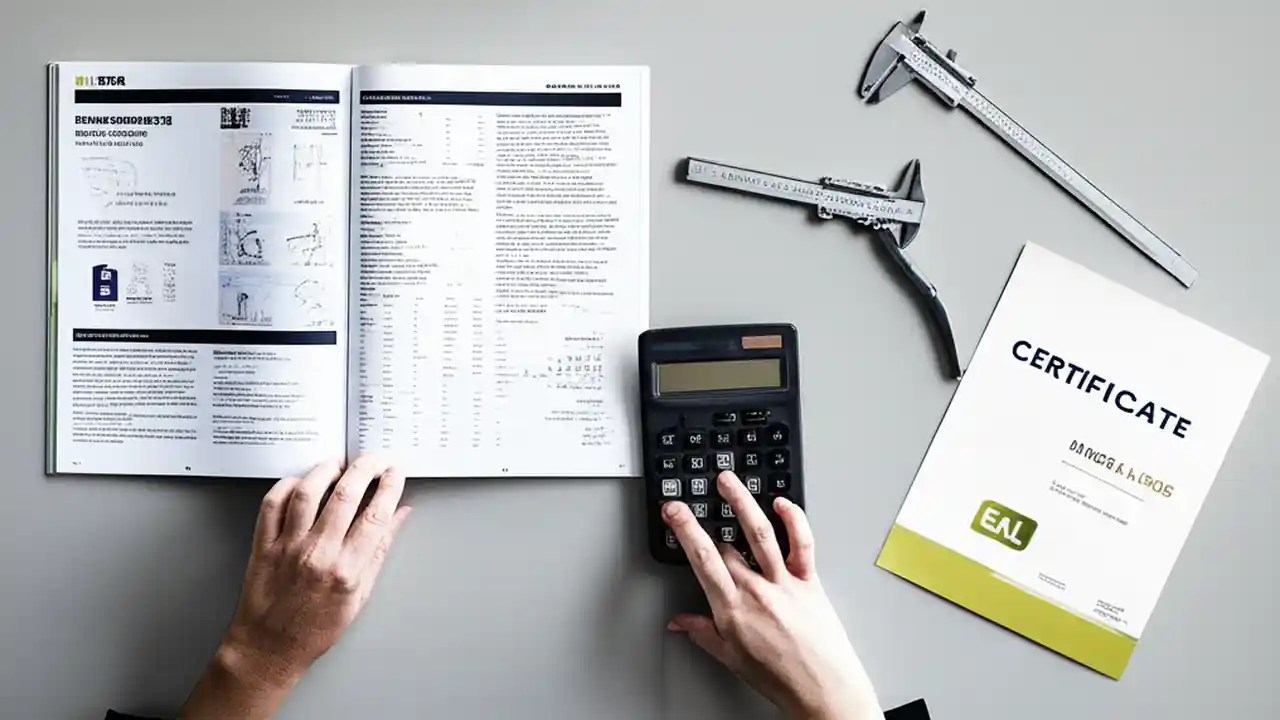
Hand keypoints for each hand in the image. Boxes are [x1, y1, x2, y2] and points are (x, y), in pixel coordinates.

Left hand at [182, 456, 410, 719]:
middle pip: (346, 494)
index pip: (376, 514)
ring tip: (338, 465)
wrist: (269, 648)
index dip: (390, 485)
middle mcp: (318, 554)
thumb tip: (399, 516)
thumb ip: (379, 551)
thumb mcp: (360, 595)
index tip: (395, 471)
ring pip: (308, 492)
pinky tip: (300, 482)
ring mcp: (288, 547)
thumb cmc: (316, 628)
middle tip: (373, 457)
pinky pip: (273, 504)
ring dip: (326, 470)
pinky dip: (287, 486)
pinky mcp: (263, 545)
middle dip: (365, 467)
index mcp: (347, 569)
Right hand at [664, 471, 880, 719]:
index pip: (702, 559)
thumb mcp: (731, 658)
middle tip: (693, 501)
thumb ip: (703, 633)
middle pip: (726, 546)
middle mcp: (757, 591)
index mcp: (733, 609)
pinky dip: (793, 519)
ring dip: (741, 502)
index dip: (685, 529)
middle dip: (706, 521)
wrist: (823, 690)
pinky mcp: (810, 581)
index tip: (674, 510)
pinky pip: (802, 543)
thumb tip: (678, 622)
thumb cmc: (780, 678)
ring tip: (729, 481)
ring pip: (759, 533)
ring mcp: (785, 583)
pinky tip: (782, 503)